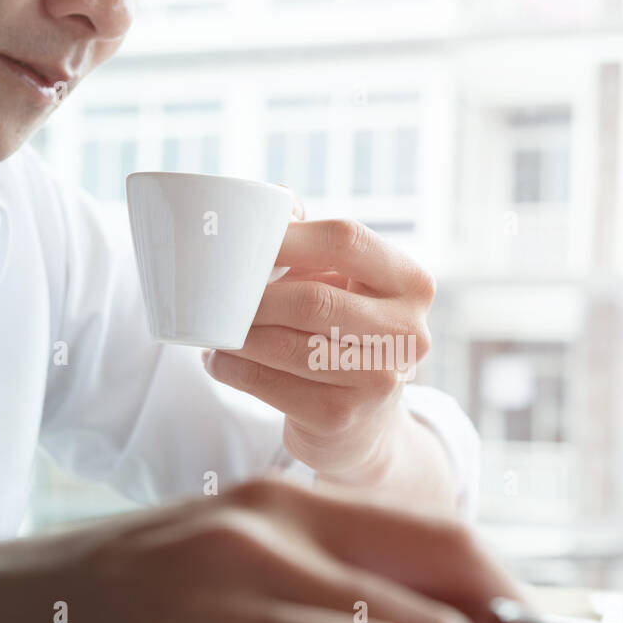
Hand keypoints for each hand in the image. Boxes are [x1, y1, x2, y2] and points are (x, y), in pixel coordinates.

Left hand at [201, 210, 435, 484]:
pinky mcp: (342, 417)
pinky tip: (218, 359)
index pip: (346, 241)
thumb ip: (314, 241)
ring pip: (286, 345)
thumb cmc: (344, 335)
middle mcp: (408, 332)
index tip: (244, 237)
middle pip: (313, 299)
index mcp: (412, 283)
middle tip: (216, 290)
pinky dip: (233, 368)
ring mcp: (379, 380)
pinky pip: (269, 385)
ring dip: (237, 334)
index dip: (288, 236)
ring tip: (211, 327)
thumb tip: (275, 198)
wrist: (364, 424)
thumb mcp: (345, 284)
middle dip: (255, 296)